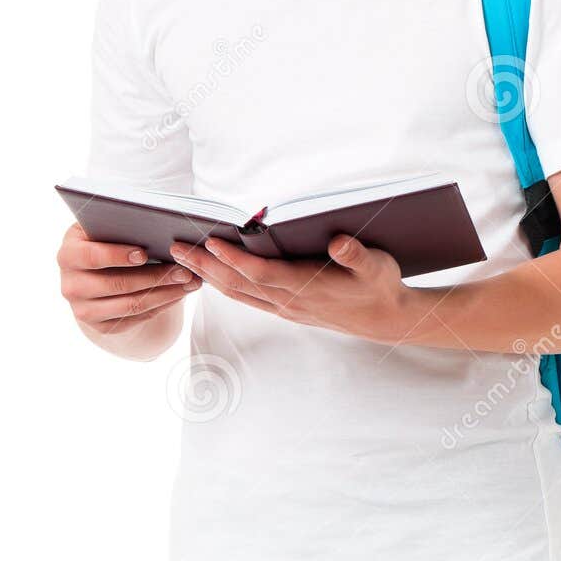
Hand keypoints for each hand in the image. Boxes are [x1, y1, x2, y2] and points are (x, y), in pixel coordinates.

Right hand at [57, 222, 201, 335]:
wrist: (92, 274)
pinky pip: (136, 319)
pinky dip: (161, 306)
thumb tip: (157, 226)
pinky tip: (179, 294)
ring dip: (165, 294)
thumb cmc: (103, 242)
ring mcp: (84, 310)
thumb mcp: (102, 229)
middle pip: (117, 284)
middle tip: (184, 269)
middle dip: (155, 277)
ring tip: (189, 282)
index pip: (90, 257)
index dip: (116, 255)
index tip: (144, 253)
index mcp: (68, 255)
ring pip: (131, 305)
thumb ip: (118, 226)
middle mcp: (71, 286)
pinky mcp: (100, 327)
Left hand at [169, 232, 409, 342]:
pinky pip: (247, 298)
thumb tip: (338, 241)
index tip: (211, 241)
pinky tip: (211, 273)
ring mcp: (285, 308)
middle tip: (174, 247)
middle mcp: (289, 301)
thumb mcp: (377, 265)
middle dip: (204, 266)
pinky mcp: (285, 310)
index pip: (260, 273)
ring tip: (182, 258)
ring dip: (208, 276)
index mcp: (306, 286)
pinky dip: (224, 284)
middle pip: (237, 284)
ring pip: (237, 293)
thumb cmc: (380, 286)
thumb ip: (356, 254)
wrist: (386, 320)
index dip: (234, 258)